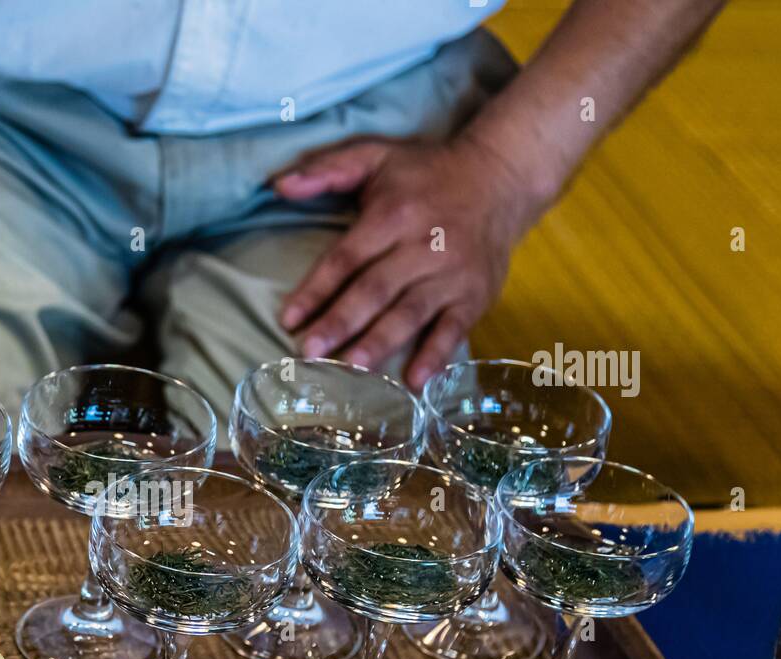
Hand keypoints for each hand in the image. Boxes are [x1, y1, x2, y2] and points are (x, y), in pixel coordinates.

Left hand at [274, 134, 540, 388]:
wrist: (501, 177)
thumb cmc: (427, 173)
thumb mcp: (376, 155)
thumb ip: (327, 169)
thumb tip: (279, 185)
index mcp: (394, 214)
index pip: (347, 258)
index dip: (316, 289)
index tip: (289, 318)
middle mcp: (424, 246)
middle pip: (375, 290)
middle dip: (341, 322)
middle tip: (310, 352)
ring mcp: (452, 274)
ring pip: (410, 313)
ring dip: (380, 342)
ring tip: (351, 368)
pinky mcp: (476, 295)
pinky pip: (455, 328)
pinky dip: (436, 354)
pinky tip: (415, 380)